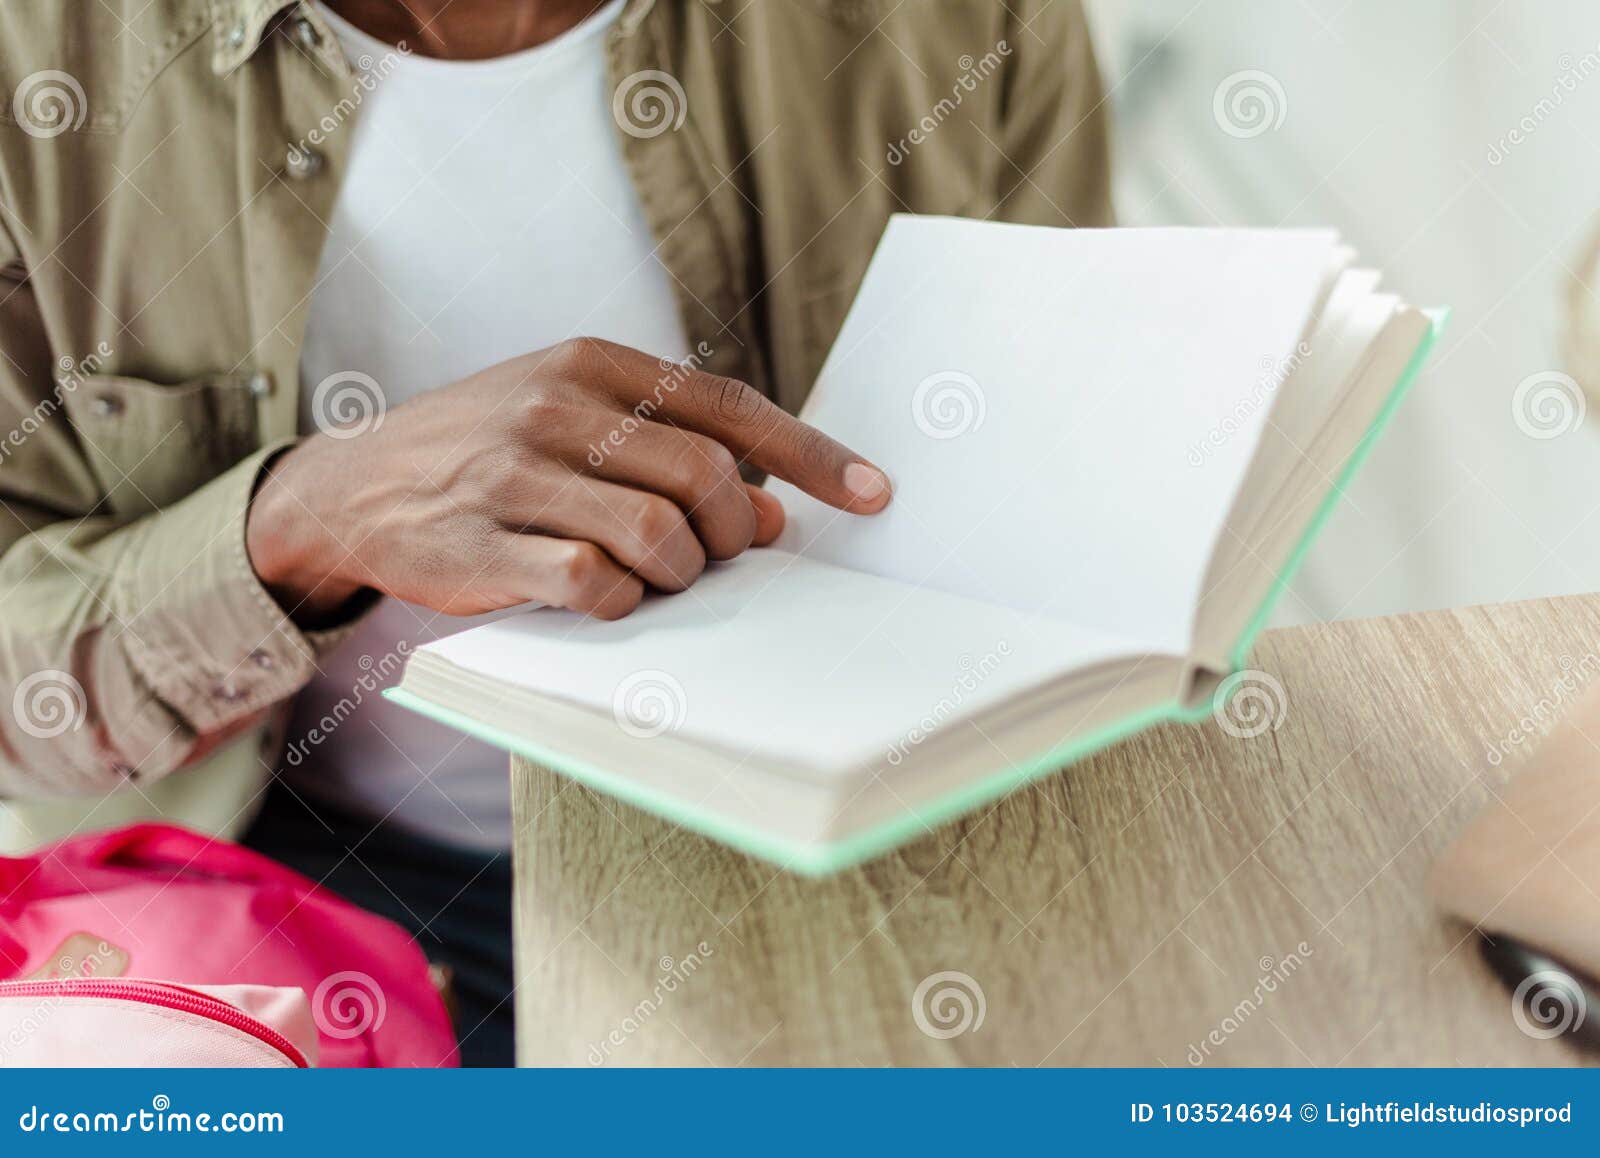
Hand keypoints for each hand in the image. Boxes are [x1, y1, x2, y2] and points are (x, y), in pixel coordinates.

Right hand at [246, 338, 890, 619]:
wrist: (349, 486)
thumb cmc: (485, 453)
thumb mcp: (575, 424)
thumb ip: (670, 454)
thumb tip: (774, 515)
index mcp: (592, 365)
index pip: (729, 406)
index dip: (811, 455)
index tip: (873, 494)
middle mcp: (556, 407)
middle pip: (706, 476)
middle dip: (735, 531)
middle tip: (720, 555)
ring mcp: (515, 475)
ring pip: (658, 535)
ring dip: (680, 573)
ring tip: (657, 578)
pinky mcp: (482, 546)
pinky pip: (593, 585)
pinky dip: (619, 603)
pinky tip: (603, 597)